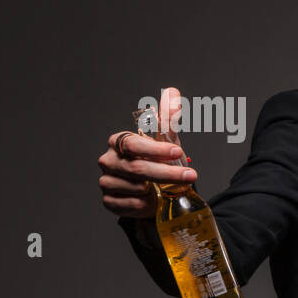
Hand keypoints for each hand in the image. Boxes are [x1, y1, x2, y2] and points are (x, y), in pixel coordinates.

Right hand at [98, 88, 195, 217]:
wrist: (153, 191)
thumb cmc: (158, 162)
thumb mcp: (166, 141)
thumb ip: (168, 118)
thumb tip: (172, 91)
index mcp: (119, 142)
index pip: (133, 144)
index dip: (155, 150)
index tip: (177, 153)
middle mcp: (108, 160)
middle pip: (137, 168)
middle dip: (167, 173)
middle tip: (190, 176)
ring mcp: (107, 182)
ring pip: (136, 189)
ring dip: (157, 191)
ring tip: (168, 190)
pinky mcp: (109, 201)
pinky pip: (130, 206)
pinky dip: (146, 205)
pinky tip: (154, 201)